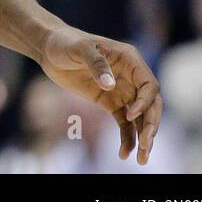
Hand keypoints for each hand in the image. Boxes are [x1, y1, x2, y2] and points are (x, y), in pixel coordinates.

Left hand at [39, 26, 162, 164]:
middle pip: (151, 104)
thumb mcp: (79, 48)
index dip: (145, 102)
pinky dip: (127, 138)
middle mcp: (131, 77)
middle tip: (146, 145)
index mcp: (129, 60)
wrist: (49, 49)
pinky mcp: (110, 103)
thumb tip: (111, 85)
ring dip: (143, 137)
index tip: (130, 115)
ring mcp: (122, 91)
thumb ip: (95, 64)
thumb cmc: (65, 42)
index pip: (149, 85)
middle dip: (151, 125)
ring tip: (141, 159)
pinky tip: (123, 154)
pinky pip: (124, 124)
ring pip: (141, 117)